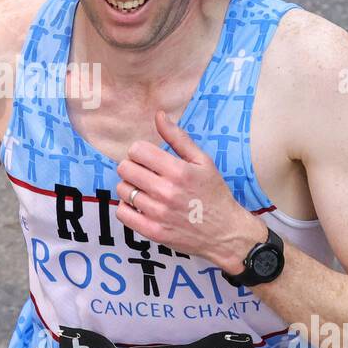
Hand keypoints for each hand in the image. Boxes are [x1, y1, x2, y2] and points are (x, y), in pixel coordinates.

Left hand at [115, 110, 261, 272]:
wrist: (225, 232)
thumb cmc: (214, 194)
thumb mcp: (202, 161)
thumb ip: (178, 137)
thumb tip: (158, 115)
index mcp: (179, 171)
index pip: (137, 150)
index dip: (140, 151)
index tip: (147, 158)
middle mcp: (166, 192)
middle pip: (125, 169)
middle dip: (133, 167)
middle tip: (144, 172)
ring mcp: (158, 213)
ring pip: (123, 190)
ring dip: (130, 186)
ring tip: (145, 189)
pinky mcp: (153, 231)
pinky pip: (122, 213)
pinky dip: (126, 207)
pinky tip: (139, 205)